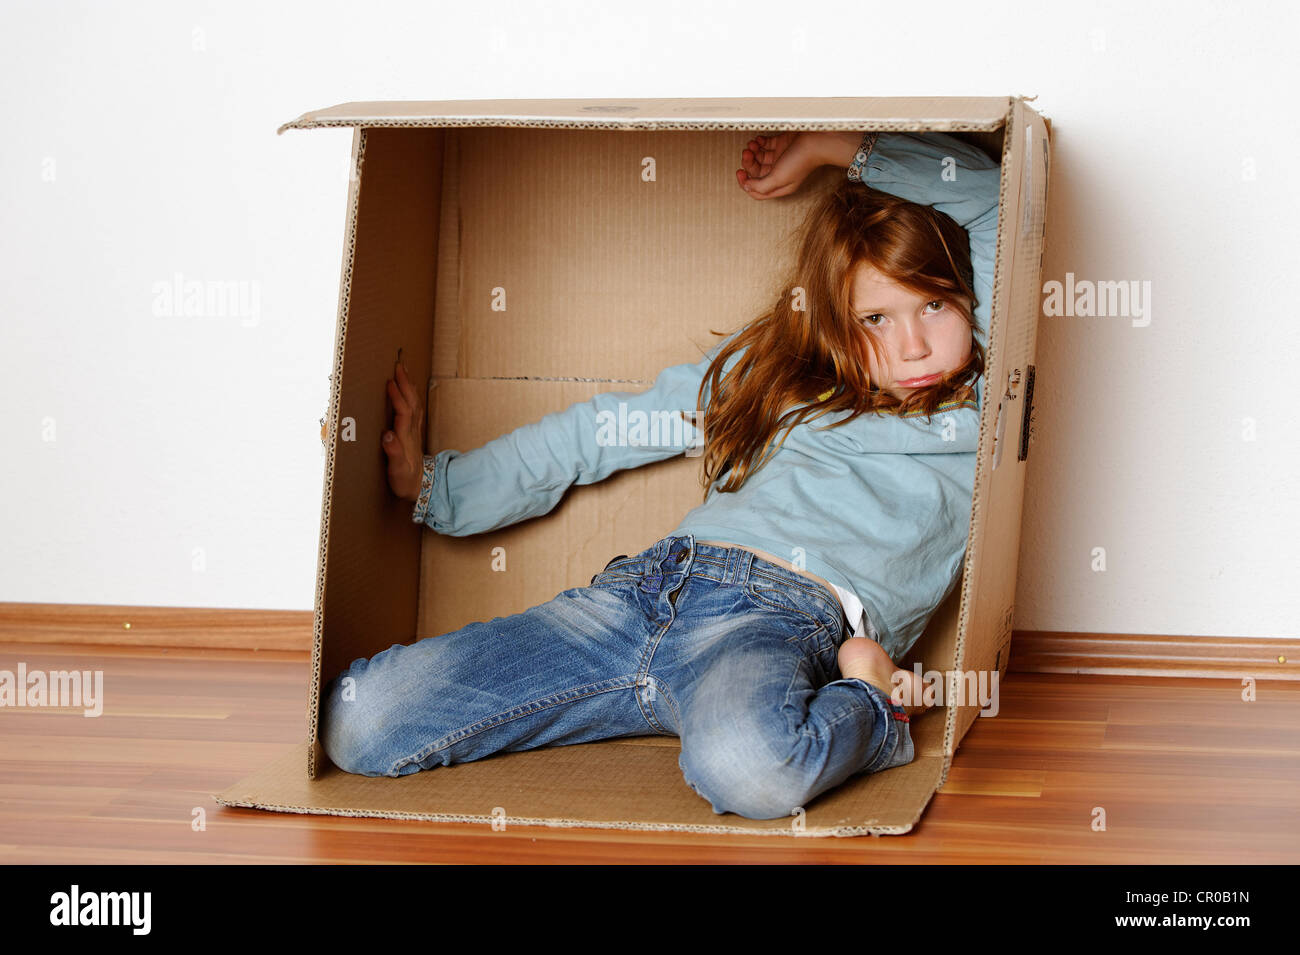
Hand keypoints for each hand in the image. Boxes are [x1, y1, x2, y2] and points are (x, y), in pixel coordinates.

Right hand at [382, 357, 424, 501]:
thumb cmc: (405, 480)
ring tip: (404, 371)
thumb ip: (394, 453)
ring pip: (415, 403)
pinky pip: (415, 408)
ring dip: (409, 386)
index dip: (397, 397)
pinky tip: (409, 389)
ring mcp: (415, 430)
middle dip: (405, 383)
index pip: (403, 412)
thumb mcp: (398, 471)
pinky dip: (411, 395)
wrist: (420, 488)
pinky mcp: (415, 433)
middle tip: (399, 365)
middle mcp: (412, 431)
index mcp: (406, 437)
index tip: (390, 382)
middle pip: (411, 402)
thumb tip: (387, 436)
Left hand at [736, 131, 859, 199]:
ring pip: (758, 159)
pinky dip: (759, 143)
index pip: (757, 191)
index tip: (740, 173)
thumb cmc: (802, 160)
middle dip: (748, 164)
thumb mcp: (778, 179)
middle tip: (747, 154)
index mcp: (779, 186)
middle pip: (756, 173)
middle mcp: (779, 174)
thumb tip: (747, 187)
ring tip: (752, 145)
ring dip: (752, 152)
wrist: (817, 140)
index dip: (745, 184)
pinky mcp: (781, 145)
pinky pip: (765, 146)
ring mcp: (780, 159)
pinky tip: (759, 140)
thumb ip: (760, 186)